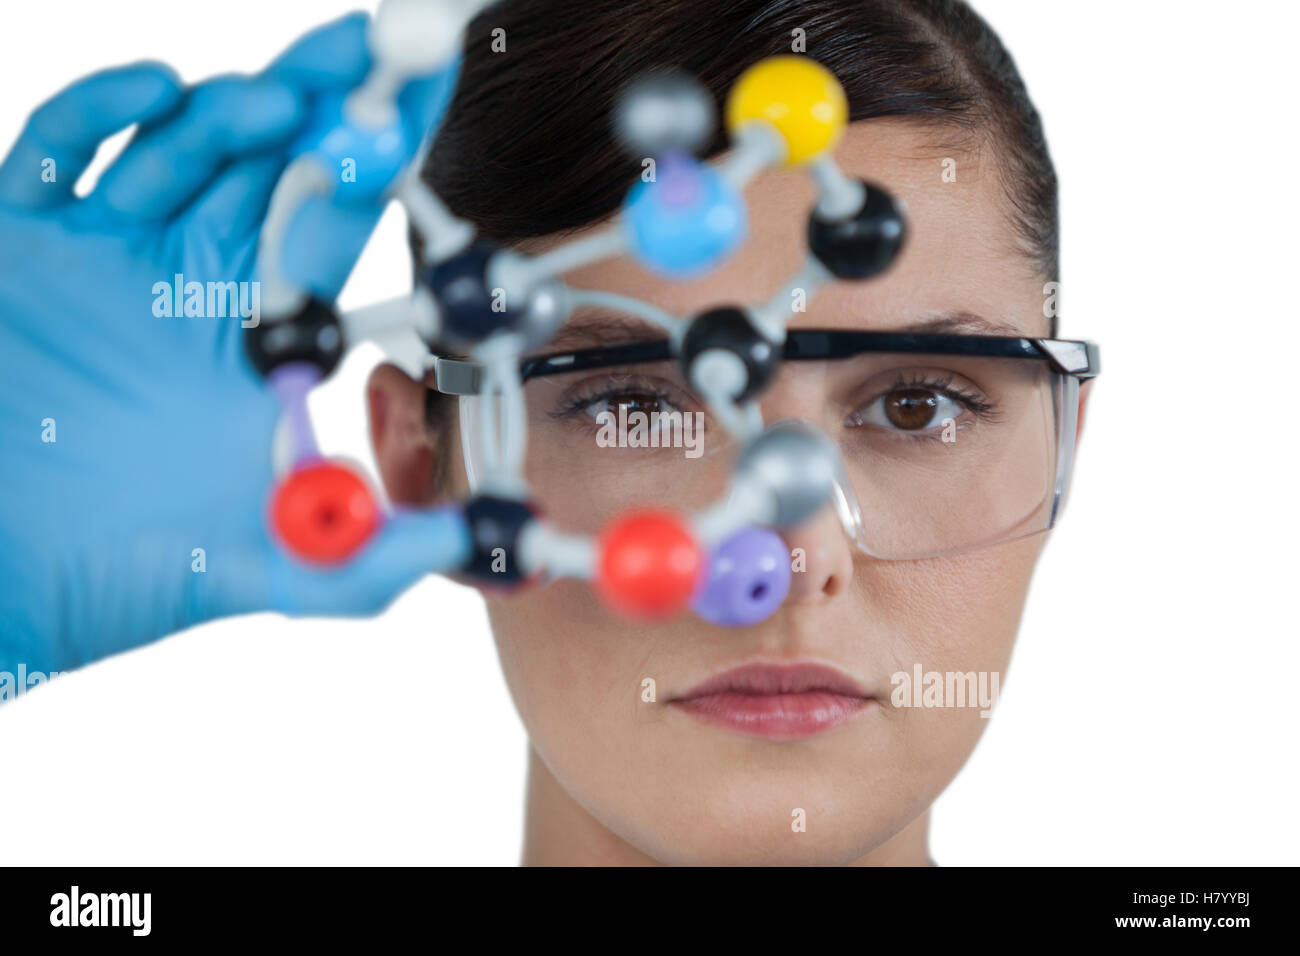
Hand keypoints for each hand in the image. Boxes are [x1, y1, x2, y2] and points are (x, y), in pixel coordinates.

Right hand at [0, 13, 467, 677]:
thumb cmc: (118, 578)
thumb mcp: (259, 573)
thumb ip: (361, 564)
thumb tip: (469, 540)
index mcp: (260, 339)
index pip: (337, 225)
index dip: (384, 157)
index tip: (432, 89)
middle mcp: (192, 282)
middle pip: (267, 167)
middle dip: (320, 104)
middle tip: (375, 50)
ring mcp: (106, 254)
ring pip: (177, 151)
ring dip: (230, 115)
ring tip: (281, 103)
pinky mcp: (22, 244)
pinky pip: (58, 155)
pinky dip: (101, 115)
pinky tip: (155, 91)